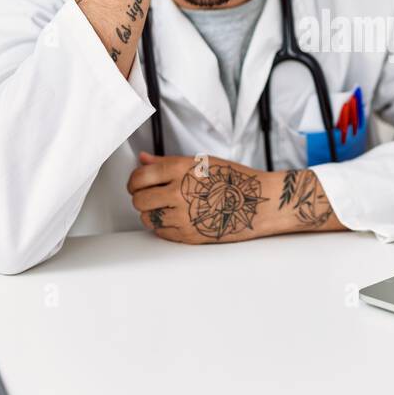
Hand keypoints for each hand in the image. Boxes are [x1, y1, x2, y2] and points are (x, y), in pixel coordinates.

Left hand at [128, 152, 342, 243]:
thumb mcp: (201, 162)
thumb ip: (166, 163)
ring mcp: (185, 216)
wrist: (260, 203)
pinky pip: (161, 232)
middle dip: (141, 197)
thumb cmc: (235, 180)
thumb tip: (143, 160)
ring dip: (152, 213)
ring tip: (167, 207)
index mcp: (182, 169)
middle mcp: (181, 192)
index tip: (137, 183)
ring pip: (148, 218)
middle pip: (139, 200)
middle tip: (151, 195)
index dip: (134, 182)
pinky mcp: (189, 235)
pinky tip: (178, 217)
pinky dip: (164, 226)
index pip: (140, 177)